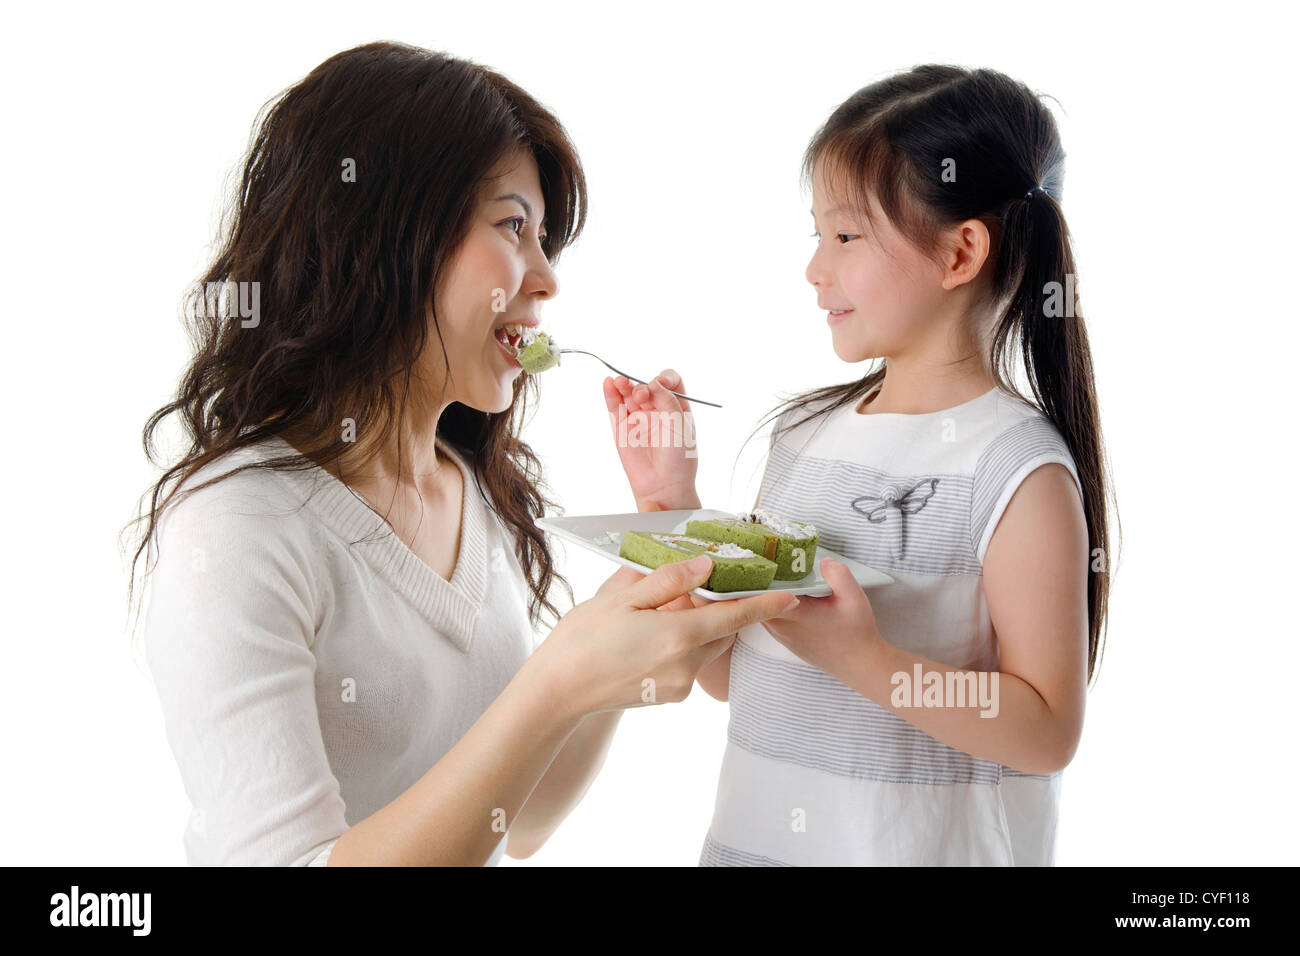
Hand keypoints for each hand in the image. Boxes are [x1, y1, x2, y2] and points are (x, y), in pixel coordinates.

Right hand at [537, 555, 798, 715]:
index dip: (765, 605)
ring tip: (660, 610)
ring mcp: (678, 686)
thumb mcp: (621, 597)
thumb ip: (668, 580)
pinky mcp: (668, 696)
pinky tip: (648, 635)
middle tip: (693, 586)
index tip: (790, 595)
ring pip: (706, 648)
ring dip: (698, 627)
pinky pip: (689, 664)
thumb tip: (706, 565)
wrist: (557, 691)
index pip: (734, 616)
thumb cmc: (581, 639)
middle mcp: (685, 666)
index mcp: (676, 636)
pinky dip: (683, 645)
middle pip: (723, 631)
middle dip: (719, 608)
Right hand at [603, 369, 698, 509]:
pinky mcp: (622, 427)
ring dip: (624, 384)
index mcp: (677, 407)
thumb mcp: (681, 428)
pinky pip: (615, 405)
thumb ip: (669, 402)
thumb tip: (654, 383)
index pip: (670, 382)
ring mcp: (638, 417)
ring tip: (620, 382)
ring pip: (629, 393)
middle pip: (647, 386)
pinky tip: (608, 383)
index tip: (659, 383)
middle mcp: (657, 409)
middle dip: (643, 387)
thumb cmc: (679, 460)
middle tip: (642, 397)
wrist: (663, 486)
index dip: (664, 378)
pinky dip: (610, 393)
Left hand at [762, 558, 886, 687]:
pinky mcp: (785, 639)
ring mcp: (781, 635)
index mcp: (794, 613)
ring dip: (768, 593)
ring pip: (763, 608)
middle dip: (762, 579)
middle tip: (769, 560)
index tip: (764, 558)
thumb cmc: (856, 633)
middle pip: (758, 598)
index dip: (760, 573)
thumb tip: (822, 560)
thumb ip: (838, 574)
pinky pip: (771, 617)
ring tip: (777, 574)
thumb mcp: (853, 597)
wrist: (858, 664)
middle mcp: (781, 626)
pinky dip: (775, 604)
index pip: (762, 591)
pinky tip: (789, 594)